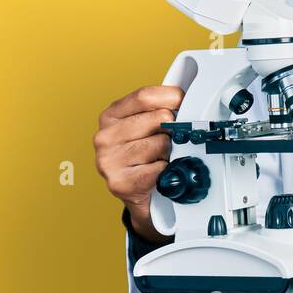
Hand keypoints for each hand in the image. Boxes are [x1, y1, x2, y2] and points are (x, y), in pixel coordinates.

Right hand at [94, 85, 183, 241]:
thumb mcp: (145, 126)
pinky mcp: (120, 183)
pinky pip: (162, 168)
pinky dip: (167, 172)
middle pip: (160, 118)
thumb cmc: (144, 157)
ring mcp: (109, 161)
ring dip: (169, 153)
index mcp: (110, 116)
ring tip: (158, 161)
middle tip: (166, 143)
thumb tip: (187, 101)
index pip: (145, 96)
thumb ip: (158, 108)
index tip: (183, 103)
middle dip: (172, 130)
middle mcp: (105, 137)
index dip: (172, 97)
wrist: (139, 197)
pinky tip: (157, 175)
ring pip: (163, 143)